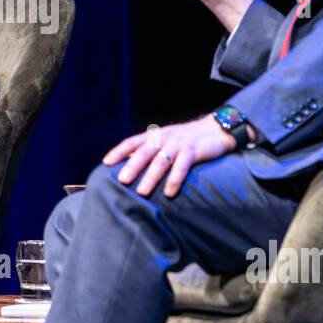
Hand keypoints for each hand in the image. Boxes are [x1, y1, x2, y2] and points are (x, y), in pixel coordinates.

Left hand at [102, 115, 235, 198]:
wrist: (216, 129)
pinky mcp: (193, 151)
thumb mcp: (165, 141)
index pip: (132, 141)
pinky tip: (169, 193)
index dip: (118, 151)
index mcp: (155, 135)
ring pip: (161, 160)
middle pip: (145, 152)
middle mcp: (164, 137)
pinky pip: (182, 166)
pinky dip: (174, 179)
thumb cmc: (186, 140)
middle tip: (122, 181)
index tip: (106, 163)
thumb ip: (149, 151)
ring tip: (142, 192)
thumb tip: (126, 165)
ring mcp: (179, 144)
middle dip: (133, 166)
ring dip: (151, 176)